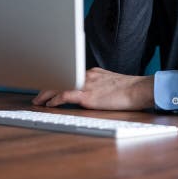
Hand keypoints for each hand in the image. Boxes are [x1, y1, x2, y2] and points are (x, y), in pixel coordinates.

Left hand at [32, 67, 154, 110]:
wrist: (139, 89)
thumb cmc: (131, 89)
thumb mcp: (113, 84)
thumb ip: (102, 86)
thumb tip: (98, 95)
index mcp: (93, 73)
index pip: (70, 75)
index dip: (57, 82)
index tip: (50, 88)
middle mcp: (87, 76)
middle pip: (61, 78)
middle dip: (47, 87)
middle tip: (38, 97)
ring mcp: (87, 85)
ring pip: (59, 86)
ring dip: (46, 94)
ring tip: (37, 102)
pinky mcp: (88, 96)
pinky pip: (65, 95)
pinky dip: (54, 100)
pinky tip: (49, 105)